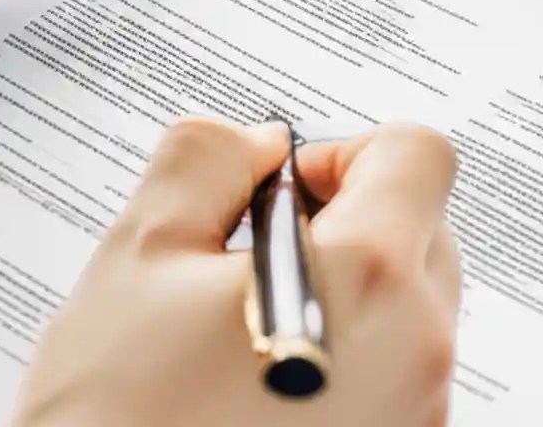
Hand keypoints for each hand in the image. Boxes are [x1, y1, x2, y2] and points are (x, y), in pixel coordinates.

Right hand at [12, 118, 461, 426]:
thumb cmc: (120, 419)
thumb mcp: (138, 254)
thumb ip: (206, 160)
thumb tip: (255, 143)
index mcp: (365, 280)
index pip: (416, 154)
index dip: (343, 149)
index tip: (286, 184)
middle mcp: (416, 352)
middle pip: (422, 229)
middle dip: (344, 219)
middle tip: (253, 252)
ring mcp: (416, 414)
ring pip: (409, 306)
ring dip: (342, 291)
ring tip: (245, 328)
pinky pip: (396, 374)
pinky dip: (346, 356)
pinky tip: (263, 380)